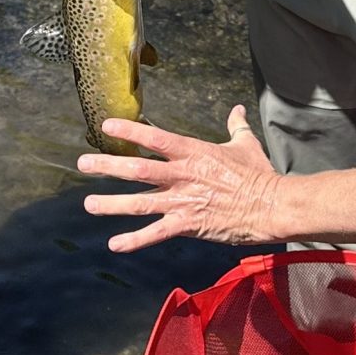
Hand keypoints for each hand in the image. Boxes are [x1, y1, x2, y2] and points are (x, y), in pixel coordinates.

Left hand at [80, 105, 277, 250]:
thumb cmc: (260, 175)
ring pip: (140, 202)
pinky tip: (115, 245)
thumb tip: (237, 110)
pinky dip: (134, 240)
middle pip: (137, 169)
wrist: (272, 206)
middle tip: (83, 164)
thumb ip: (236, 126)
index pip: (155, 138)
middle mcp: (182, 175)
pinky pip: (156, 233)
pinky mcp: (188, 224)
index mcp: (194, 152)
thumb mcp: (246, 145)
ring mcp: (183, 201)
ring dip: (111, 204)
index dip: (129, 131)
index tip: (106, 126)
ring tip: (89, 204)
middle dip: (107, 166)